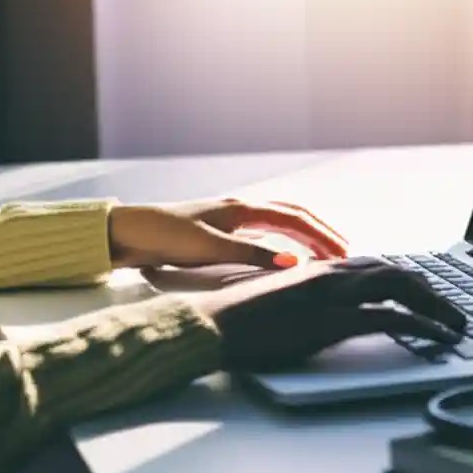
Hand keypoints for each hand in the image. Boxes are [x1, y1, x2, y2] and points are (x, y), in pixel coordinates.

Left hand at [109, 199, 348, 268]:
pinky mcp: (219, 231)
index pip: (294, 219)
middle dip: (320, 232)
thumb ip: (251, 254)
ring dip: (304, 234)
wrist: (127, 233)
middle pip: (292, 215)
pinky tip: (285, 254)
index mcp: (241, 208)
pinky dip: (284, 240)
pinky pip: (263, 231)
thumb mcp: (210, 248)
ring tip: (324, 252)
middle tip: (344, 252)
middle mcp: (240, 208)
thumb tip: (293, 264)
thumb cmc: (165, 236)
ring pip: (279, 221)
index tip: (342, 253)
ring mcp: (230, 218)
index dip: (321, 236)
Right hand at [182, 257, 466, 370]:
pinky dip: (423, 325)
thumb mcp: (280, 301)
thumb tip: (328, 313)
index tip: (428, 294)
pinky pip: (391, 318)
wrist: (213, 325)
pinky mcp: (333, 320)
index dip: (409, 278)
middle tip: (452, 311)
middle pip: (398, 271)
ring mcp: (334, 294)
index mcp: (319, 267)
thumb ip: (308, 300)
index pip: (377, 264)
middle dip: (432, 290)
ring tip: (456, 324)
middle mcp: (331, 272)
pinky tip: (439, 337)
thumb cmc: (238, 320)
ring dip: (437, 305)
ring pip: (403, 286)